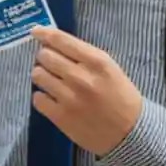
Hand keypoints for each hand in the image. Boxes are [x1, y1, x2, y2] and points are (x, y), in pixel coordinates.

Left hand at [29, 26, 143, 155]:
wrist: (130, 134)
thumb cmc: (121, 97)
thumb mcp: (109, 69)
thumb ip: (84, 56)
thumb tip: (54, 43)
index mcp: (97, 62)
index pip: (62, 41)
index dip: (44, 33)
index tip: (36, 31)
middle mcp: (82, 77)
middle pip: (45, 56)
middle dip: (45, 57)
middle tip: (51, 64)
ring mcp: (70, 98)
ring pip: (38, 75)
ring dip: (42, 76)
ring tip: (52, 81)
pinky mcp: (61, 117)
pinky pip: (37, 98)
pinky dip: (42, 97)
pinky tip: (52, 99)